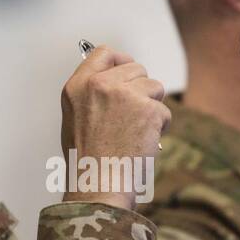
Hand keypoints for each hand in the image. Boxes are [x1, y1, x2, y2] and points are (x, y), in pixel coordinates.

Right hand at [59, 44, 168, 211]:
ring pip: (155, 87)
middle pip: (136, 68)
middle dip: (141, 89)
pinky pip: (164, 111)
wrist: (99, 185)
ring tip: (135, 133)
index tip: (128, 70)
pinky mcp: (149, 109)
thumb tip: (118, 82)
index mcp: (77, 87)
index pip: (103, 54)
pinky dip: (159, 128)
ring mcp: (126, 95)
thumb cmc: (88, 162)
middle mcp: (100, 85)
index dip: (121, 60)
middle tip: (133, 115)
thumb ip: (92, 95)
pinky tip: (143, 143)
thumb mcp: (75, 119)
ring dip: (152, 108)